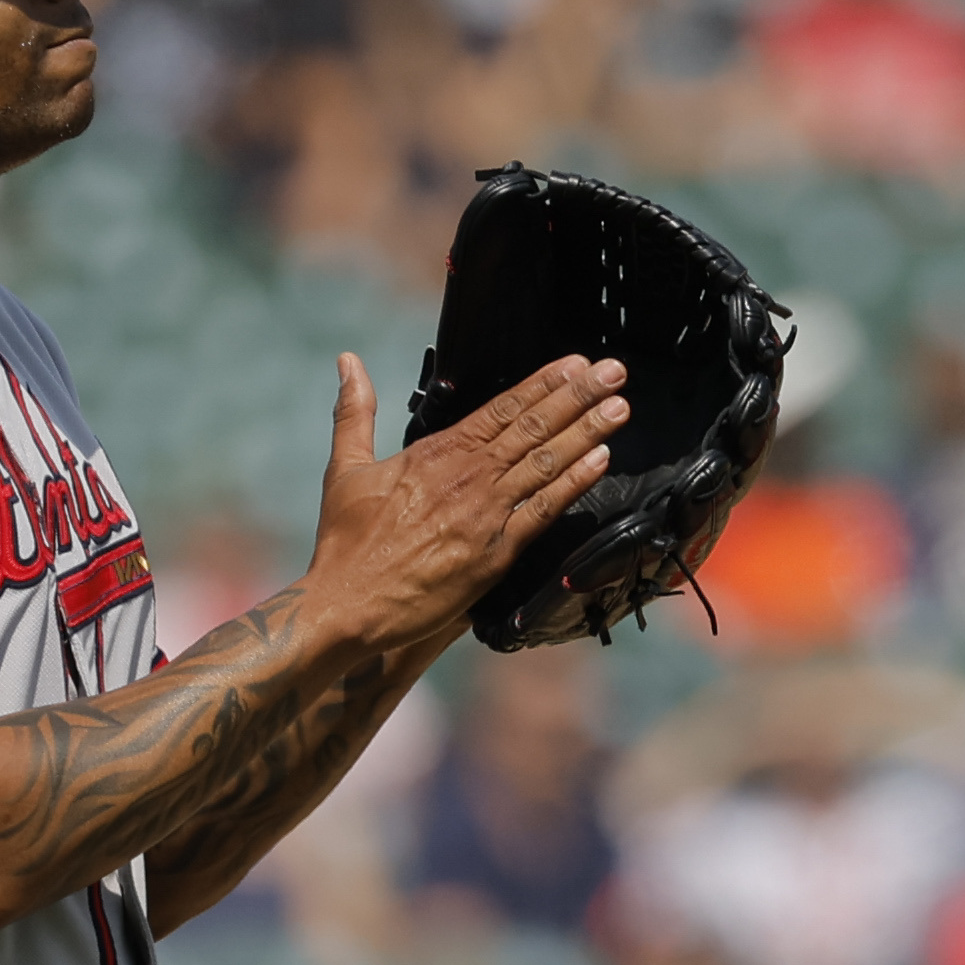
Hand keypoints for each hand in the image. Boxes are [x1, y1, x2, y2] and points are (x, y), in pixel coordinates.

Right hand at [296, 350, 625, 652]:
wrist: (348, 603)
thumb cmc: (345, 542)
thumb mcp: (347, 467)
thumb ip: (355, 412)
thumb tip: (347, 361)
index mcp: (435, 453)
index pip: (500, 408)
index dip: (543, 384)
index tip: (575, 364)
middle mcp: (466, 476)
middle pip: (532, 427)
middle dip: (578, 397)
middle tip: (614, 371)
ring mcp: (484, 514)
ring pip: (545, 463)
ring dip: (586, 432)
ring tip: (619, 407)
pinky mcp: (494, 553)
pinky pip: (543, 511)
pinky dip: (573, 484)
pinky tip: (600, 461)